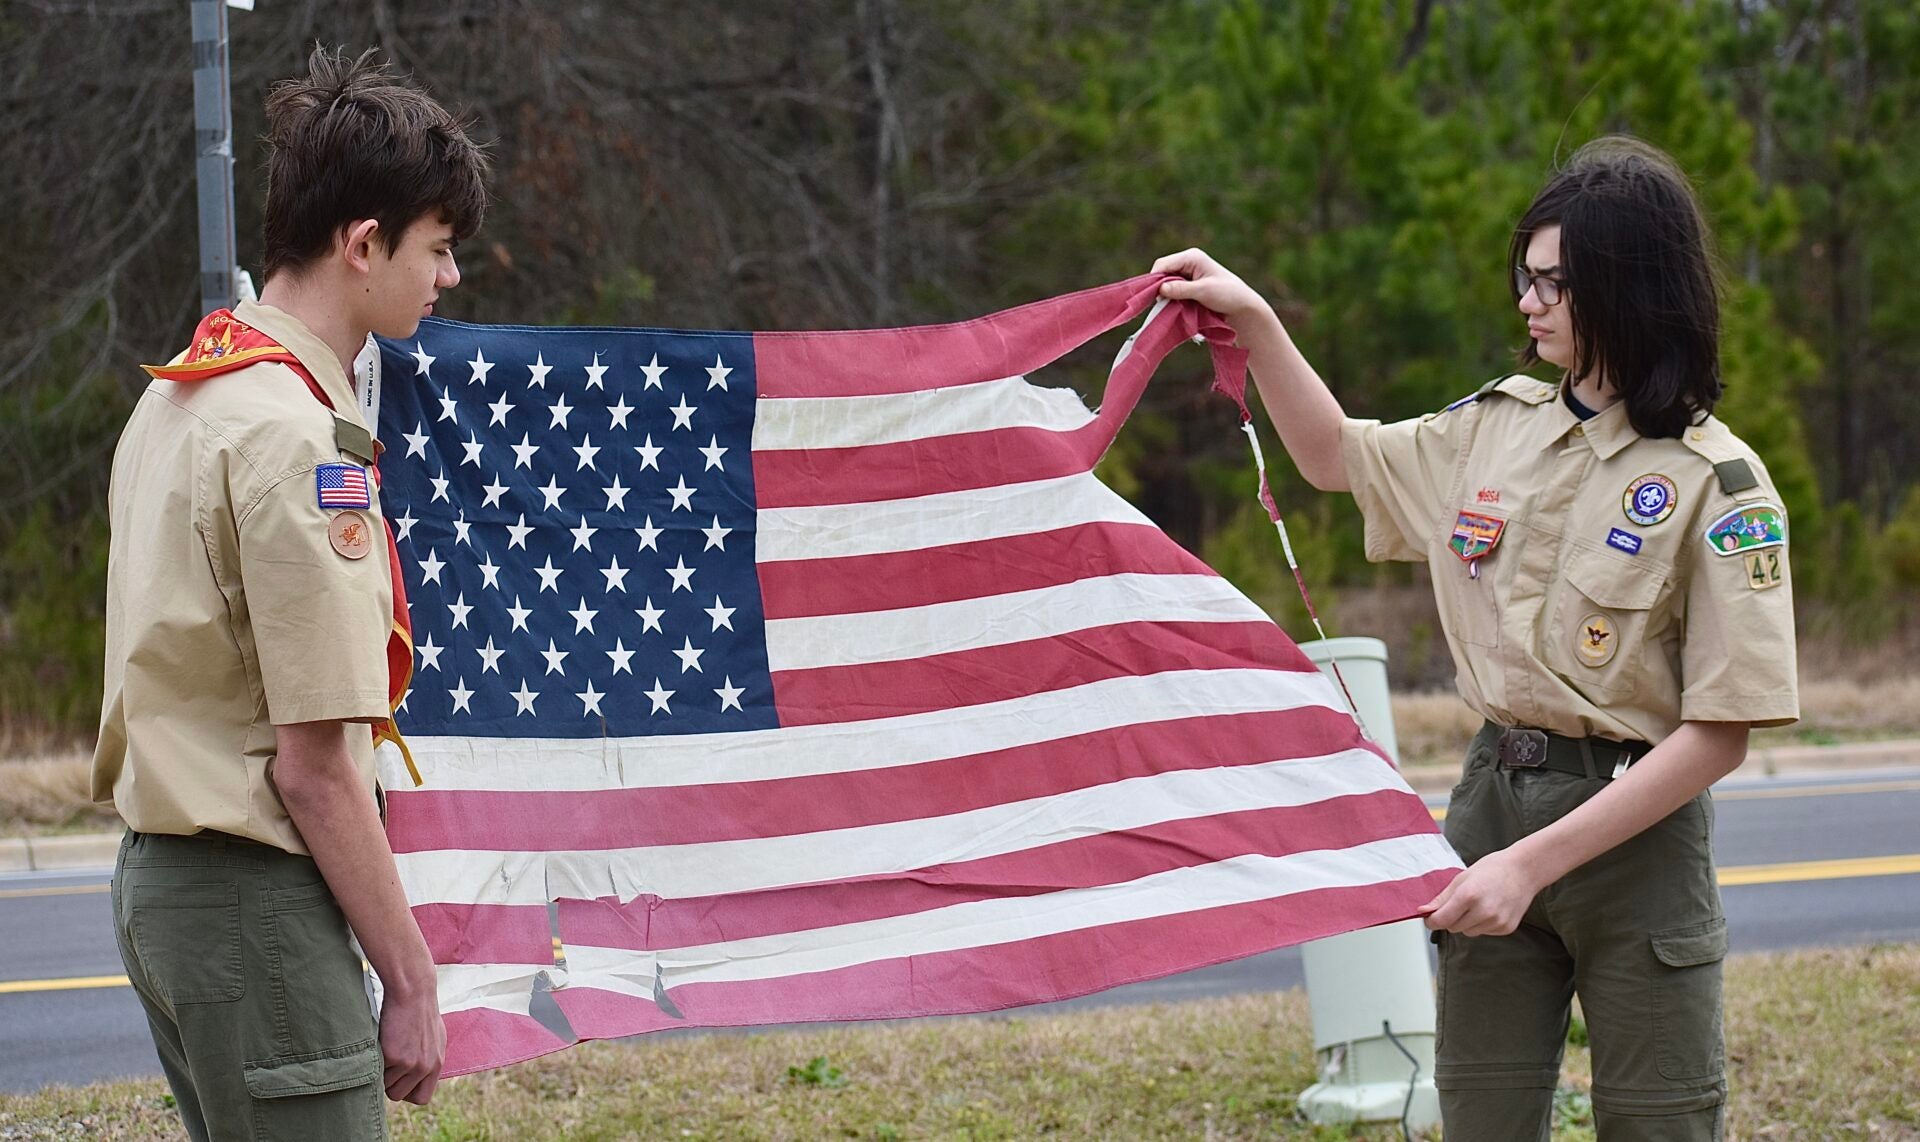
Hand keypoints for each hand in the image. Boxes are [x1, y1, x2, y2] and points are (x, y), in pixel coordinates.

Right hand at [378, 986, 446, 1103]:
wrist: (413, 991)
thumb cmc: (420, 1013)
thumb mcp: (434, 1039)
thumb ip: (428, 1060)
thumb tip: (417, 1078)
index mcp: (437, 1064)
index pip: (422, 1098)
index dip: (407, 1092)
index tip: (400, 1078)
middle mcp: (427, 1067)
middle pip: (399, 1095)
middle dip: (390, 1083)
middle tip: (389, 1062)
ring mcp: (411, 1063)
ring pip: (386, 1085)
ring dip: (382, 1071)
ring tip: (388, 1048)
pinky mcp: (395, 1056)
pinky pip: (377, 1071)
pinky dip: (376, 1060)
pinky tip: (384, 1041)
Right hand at [1151, 248, 1277, 328]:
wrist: (1243, 306)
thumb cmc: (1228, 295)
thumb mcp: (1204, 291)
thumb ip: (1181, 289)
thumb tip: (1160, 289)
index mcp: (1192, 257)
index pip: (1163, 264)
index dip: (1155, 279)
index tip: (1154, 297)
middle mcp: (1187, 262)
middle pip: (1162, 273)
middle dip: (1160, 289)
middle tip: (1163, 305)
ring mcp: (1187, 274)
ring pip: (1166, 284)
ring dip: (1167, 296)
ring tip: (1172, 307)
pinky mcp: (1188, 286)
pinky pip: (1172, 291)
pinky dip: (1172, 300)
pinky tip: (1176, 307)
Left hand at [1419, 850, 1542, 936]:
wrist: (1524, 870)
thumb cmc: (1492, 869)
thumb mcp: (1462, 878)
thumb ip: (1442, 898)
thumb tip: (1423, 912)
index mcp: (1468, 895)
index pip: (1440, 920)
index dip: (1431, 920)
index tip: (1429, 917)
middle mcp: (1483, 911)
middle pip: (1453, 928)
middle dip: (1450, 918)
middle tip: (1460, 902)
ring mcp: (1496, 922)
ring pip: (1468, 932)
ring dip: (1467, 922)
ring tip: (1479, 903)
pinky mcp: (1506, 928)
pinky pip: (1484, 932)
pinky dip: (1482, 924)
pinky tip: (1491, 908)